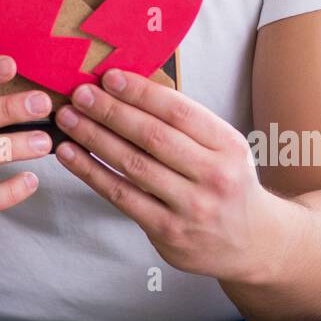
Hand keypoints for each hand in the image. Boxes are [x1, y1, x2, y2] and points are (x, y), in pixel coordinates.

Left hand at [53, 68, 272, 281]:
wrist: (252, 243)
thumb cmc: (227, 183)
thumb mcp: (224, 148)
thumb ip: (185, 125)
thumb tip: (128, 88)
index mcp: (228, 146)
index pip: (179, 111)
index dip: (140, 92)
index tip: (109, 77)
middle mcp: (214, 176)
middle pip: (152, 137)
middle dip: (110, 111)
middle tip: (80, 94)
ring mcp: (191, 207)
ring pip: (132, 165)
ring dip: (94, 138)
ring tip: (68, 119)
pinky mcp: (168, 232)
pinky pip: (121, 196)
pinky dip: (91, 173)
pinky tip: (71, 154)